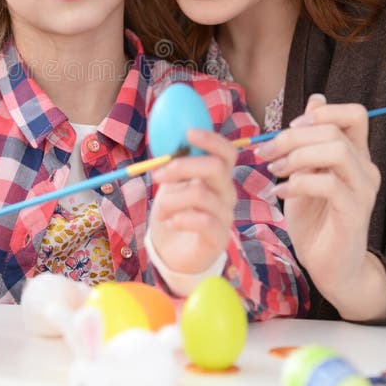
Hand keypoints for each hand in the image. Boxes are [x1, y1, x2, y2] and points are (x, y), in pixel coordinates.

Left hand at [149, 129, 236, 275]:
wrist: (173, 252)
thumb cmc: (174, 212)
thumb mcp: (171, 184)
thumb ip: (173, 163)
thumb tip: (164, 141)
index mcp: (217, 176)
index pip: (227, 152)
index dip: (211, 140)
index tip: (187, 134)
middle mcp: (226, 193)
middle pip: (216, 168)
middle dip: (183, 166)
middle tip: (157, 174)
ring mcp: (226, 215)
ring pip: (201, 194)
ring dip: (172, 199)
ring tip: (160, 210)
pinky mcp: (220, 237)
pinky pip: (202, 221)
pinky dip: (180, 219)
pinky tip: (170, 223)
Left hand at [255, 94, 385, 319]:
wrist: (328, 265)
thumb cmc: (314, 218)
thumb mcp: (305, 171)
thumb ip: (310, 141)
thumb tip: (316, 99)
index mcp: (354, 154)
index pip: (354, 114)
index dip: (321, 112)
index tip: (290, 127)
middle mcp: (365, 168)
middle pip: (335, 130)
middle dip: (292, 137)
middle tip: (266, 153)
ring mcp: (363, 190)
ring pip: (336, 151)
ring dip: (297, 157)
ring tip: (275, 171)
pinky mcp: (354, 212)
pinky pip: (329, 184)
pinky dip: (297, 183)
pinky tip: (280, 192)